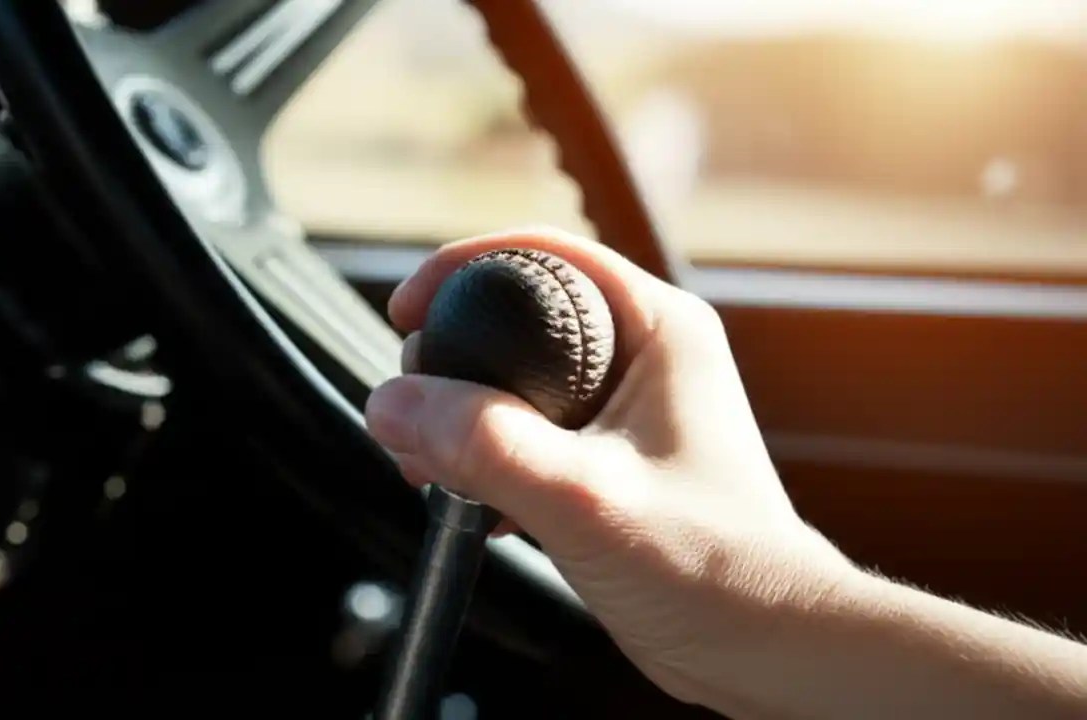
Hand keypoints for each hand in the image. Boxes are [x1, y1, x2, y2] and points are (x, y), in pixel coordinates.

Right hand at [364, 228, 855, 703]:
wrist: (759, 646)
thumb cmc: (715, 570)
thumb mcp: (581, 496)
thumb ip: (482, 443)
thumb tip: (395, 402)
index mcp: (659, 329)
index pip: (544, 252)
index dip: (462, 267)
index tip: (406, 313)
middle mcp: (643, 355)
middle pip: (518, 316)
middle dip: (451, 359)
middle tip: (411, 411)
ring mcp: (625, 409)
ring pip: (515, 381)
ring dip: (460, 418)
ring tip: (426, 464)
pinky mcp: (607, 459)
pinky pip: (525, 432)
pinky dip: (485, 459)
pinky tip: (470, 501)